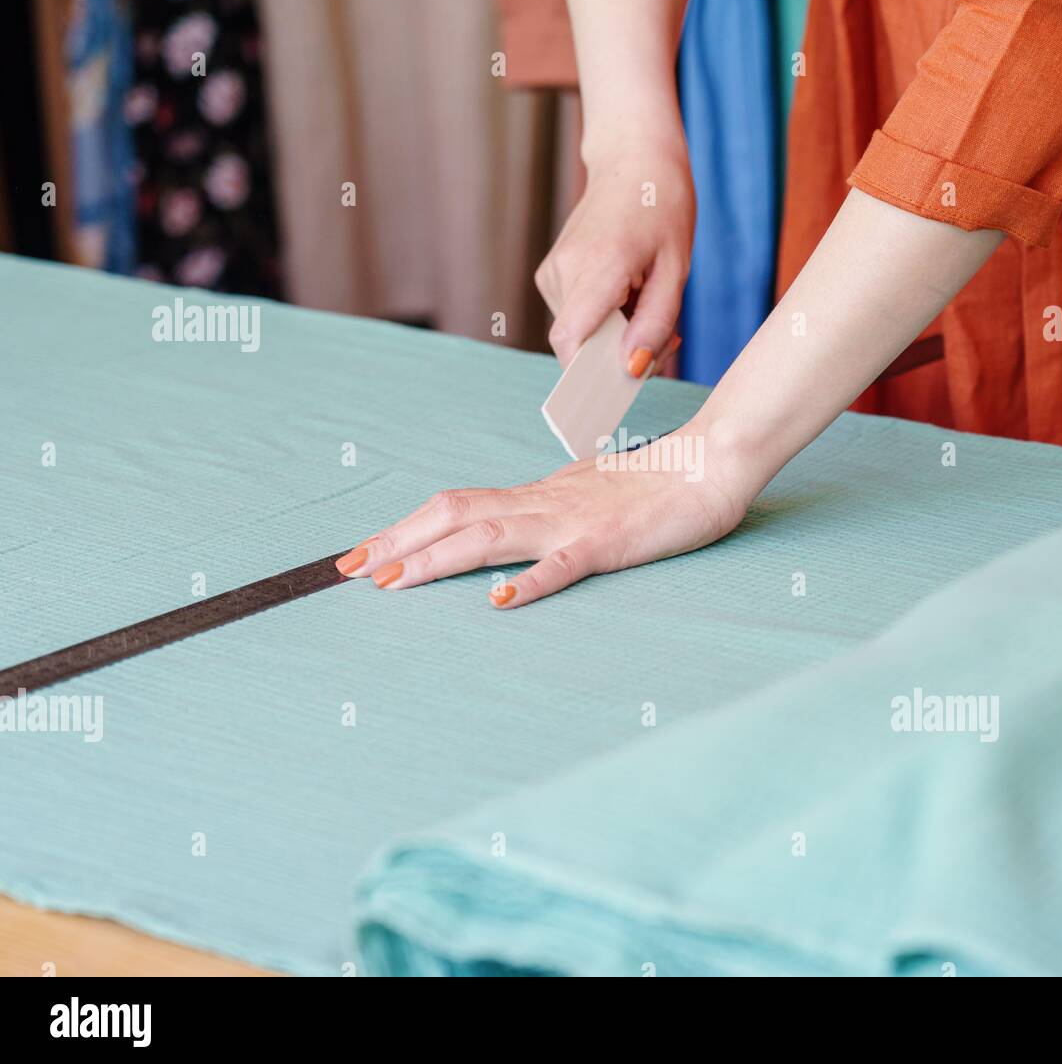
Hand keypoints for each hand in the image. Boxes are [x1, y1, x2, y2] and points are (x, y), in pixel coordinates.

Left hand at [334, 424, 752, 607]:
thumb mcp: (590, 493)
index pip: (458, 506)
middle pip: (456, 516)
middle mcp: (544, 503)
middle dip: (398, 543)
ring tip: (394, 584)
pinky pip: (565, 564)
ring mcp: (574, 521)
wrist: (712, 461)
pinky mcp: (609, 543)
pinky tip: (500, 601)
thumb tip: (514, 523)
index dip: (406, 528)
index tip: (364, 553)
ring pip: (492, 537)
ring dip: (438, 560)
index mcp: (538, 495)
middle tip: (347, 570)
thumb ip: (551, 508)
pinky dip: (531, 582)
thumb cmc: (657, 481)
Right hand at [536, 138, 694, 372]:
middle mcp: (563, 271)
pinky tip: (631, 298)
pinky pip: (575, 318)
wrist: (633, 161)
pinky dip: (605, 322)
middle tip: (667, 342)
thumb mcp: (675, 271)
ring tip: (651, 306)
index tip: (613, 397)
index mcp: (597, 266)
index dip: (587, 378)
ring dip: (616, 339)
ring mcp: (552, 273)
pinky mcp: (551, 275)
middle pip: (579, 346)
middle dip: (619, 360)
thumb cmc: (662, 210)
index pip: (571, 342)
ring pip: (578, 335)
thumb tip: (631, 371)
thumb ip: (654, 324)